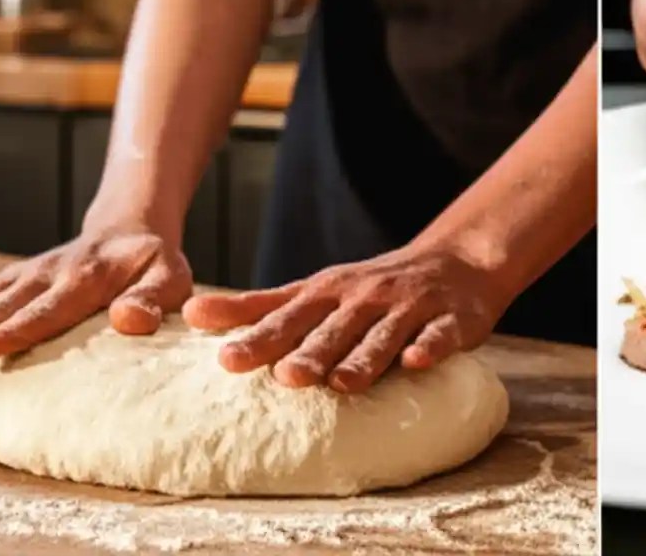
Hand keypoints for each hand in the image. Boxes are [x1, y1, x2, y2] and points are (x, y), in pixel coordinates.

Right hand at [0, 228, 191, 361]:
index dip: (7, 334)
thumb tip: (130, 321)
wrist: (130, 228)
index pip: (43, 313)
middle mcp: (49, 274)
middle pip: (3, 308)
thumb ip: (152, 300)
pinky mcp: (17, 276)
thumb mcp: (170, 278)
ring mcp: (29, 273)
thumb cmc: (154, 264)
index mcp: (86, 279)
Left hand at [182, 245, 506, 393]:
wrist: (455, 263)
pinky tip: (418, 360)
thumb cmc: (371, 288)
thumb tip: (190, 314)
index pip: (290, 318)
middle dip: (311, 352)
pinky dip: (429, 346)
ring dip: (364, 357)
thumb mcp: (315, 291)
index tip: (226, 361)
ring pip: (385, 335)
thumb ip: (259, 307)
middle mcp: (366, 299)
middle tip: (284, 377)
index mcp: (330, 294)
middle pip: (335, 330)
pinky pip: (440, 335)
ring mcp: (410, 308)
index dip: (260, 338)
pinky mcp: (451, 321)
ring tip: (342, 383)